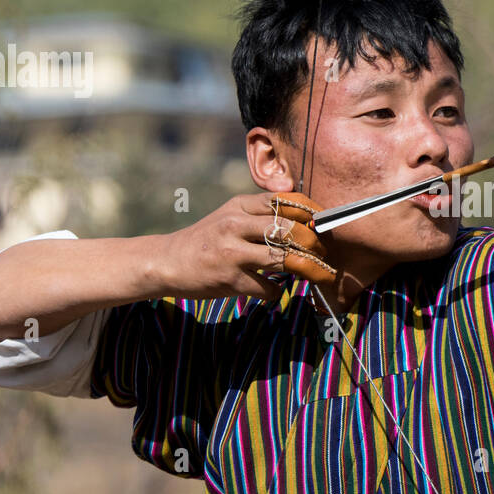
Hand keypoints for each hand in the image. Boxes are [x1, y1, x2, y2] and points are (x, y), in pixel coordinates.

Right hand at [158, 192, 335, 299]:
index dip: (312, 212)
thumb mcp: (229, 215)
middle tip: (325, 253)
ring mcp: (232, 253)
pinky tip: (276, 290)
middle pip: (289, 230)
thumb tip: (304, 213)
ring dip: (308, 269)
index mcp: (239, 206)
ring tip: (320, 274)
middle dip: (315, 243)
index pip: (285, 202)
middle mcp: (236, 225)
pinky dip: (278, 292)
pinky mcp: (230, 280)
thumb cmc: (207, 239)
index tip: (327, 223)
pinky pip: (269, 288)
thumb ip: (260, 212)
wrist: (166, 262)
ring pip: (283, 259)